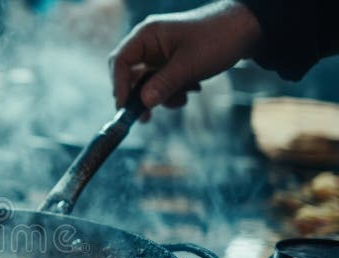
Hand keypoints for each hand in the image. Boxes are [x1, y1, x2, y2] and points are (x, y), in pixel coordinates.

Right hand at [109, 0, 261, 112]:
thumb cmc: (218, 38)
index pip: (120, 62)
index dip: (119, 86)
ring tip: (183, 98)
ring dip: (161, 96)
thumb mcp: (189, 65)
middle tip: (146, 117)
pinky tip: (191, 90)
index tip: (126, 107)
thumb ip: (164, 84)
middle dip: (140, 97)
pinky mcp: (171, 62)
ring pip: (147, 83)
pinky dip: (173, 92)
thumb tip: (143, 103)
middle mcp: (149, 44)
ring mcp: (160, 54)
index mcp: (147, 35)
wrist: (247, 30)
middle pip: (130, 75)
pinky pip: (162, 82)